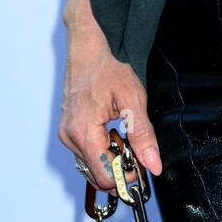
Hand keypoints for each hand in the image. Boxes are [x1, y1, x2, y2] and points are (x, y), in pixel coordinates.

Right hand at [59, 23, 161, 191]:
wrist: (89, 43)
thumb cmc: (107, 64)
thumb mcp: (133, 99)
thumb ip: (143, 135)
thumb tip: (153, 164)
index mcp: (83, 132)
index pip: (105, 175)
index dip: (128, 177)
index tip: (145, 170)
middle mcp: (70, 137)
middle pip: (97, 173)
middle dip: (121, 168)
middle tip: (140, 150)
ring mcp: (67, 132)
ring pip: (92, 163)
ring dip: (113, 157)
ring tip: (127, 134)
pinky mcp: (69, 127)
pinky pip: (87, 150)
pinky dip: (104, 148)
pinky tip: (115, 130)